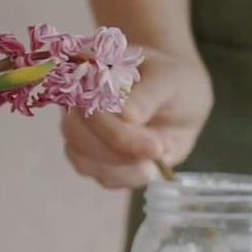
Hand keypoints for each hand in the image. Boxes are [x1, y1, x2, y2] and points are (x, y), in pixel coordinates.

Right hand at [61, 47, 211, 187]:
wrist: (175, 95)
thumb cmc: (169, 82)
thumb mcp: (168, 80)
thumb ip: (147, 95)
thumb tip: (127, 116)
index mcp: (89, 75)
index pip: (89, 108)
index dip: (120, 133)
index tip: (156, 146)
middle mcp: (75, 103)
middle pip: (79, 136)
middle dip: (121, 153)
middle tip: (160, 151)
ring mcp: (79, 130)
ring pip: (83, 159)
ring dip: (122, 168)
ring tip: (155, 159)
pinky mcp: (89, 155)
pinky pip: (96, 173)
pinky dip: (123, 177)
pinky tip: (146, 166)